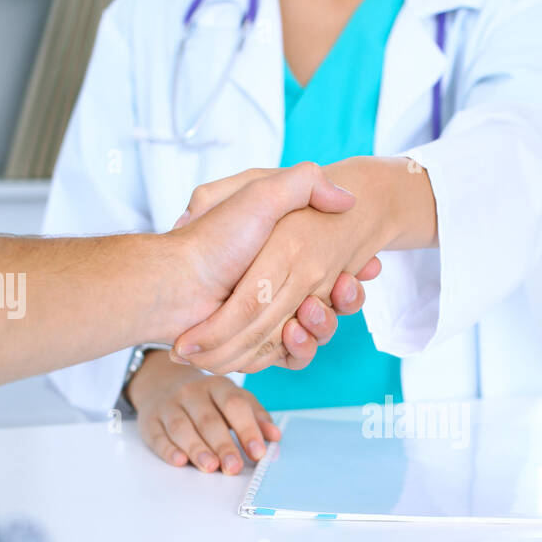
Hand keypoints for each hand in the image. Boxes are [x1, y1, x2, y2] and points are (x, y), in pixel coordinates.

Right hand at [128, 351, 277, 472]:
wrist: (163, 385)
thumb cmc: (209, 401)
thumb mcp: (235, 401)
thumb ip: (256, 418)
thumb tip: (275, 437)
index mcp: (218, 386)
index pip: (234, 405)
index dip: (247, 429)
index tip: (258, 453)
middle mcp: (192, 392)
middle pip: (208, 420)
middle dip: (223, 445)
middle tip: (234, 467)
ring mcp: (169, 406)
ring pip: (182, 427)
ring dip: (196, 448)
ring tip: (210, 467)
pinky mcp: (150, 421)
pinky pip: (158, 435)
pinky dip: (167, 449)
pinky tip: (179, 461)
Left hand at [151, 163, 380, 367]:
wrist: (175, 283)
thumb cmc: (215, 238)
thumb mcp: (261, 193)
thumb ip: (303, 184)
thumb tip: (346, 198)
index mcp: (286, 257)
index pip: (335, 271)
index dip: (353, 274)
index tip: (367, 268)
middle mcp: (280, 287)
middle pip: (332, 303)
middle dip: (344, 299)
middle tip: (341, 289)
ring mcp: (269, 318)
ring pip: (317, 332)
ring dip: (323, 326)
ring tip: (309, 314)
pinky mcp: (258, 347)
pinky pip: (292, 357)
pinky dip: (298, 350)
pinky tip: (295, 335)